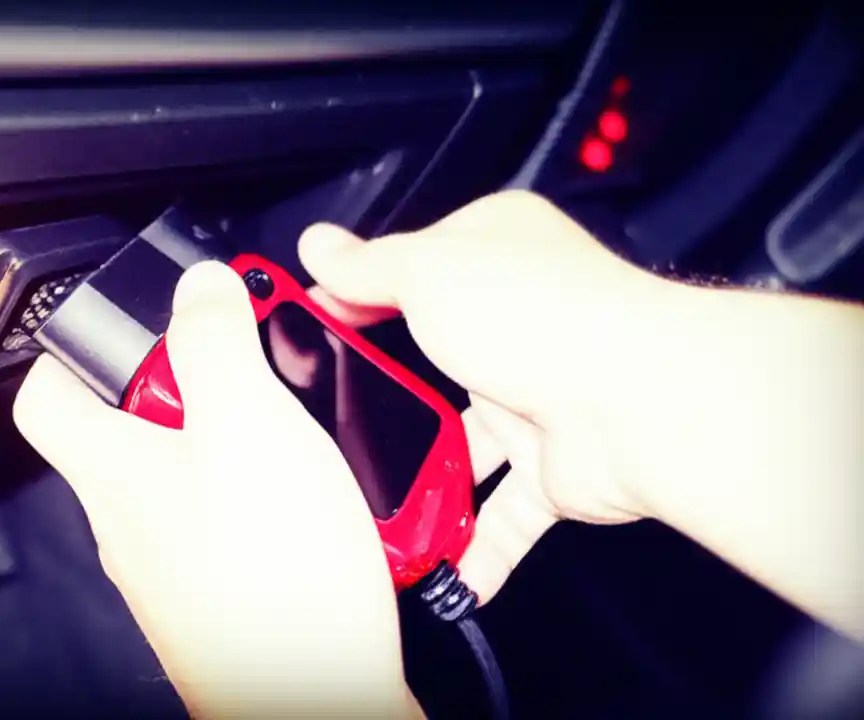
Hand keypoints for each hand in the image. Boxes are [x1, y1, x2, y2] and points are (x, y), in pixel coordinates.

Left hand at [14, 262, 420, 718]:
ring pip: (190, 470)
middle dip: (190, 383)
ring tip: (295, 424)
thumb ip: (214, 343)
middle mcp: (132, 518)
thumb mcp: (246, 424)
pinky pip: (234, 516)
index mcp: (112, 469)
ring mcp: (177, 561)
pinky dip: (268, 489)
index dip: (75, 343)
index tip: (132, 320)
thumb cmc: (274, 586)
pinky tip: (316, 492)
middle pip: (132, 426)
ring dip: (238, 434)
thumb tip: (196, 287)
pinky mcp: (226, 590)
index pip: (45, 393)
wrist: (322, 700)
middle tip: (249, 365)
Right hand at [300, 190, 863, 636]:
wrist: (641, 404)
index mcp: (492, 255)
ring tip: (367, 499)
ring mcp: (536, 394)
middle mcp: (518, 322)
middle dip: (386, 395)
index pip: (409, 271)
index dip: (354, 297)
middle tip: (328, 419)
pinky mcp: (553, 466)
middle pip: (432, 362)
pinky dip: (471, 548)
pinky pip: (502, 514)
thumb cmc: (550, 317)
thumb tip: (320, 245)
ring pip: (462, 446)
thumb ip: (368, 266)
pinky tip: (434, 566)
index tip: (307, 322)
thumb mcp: (428, 269)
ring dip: (421, 478)